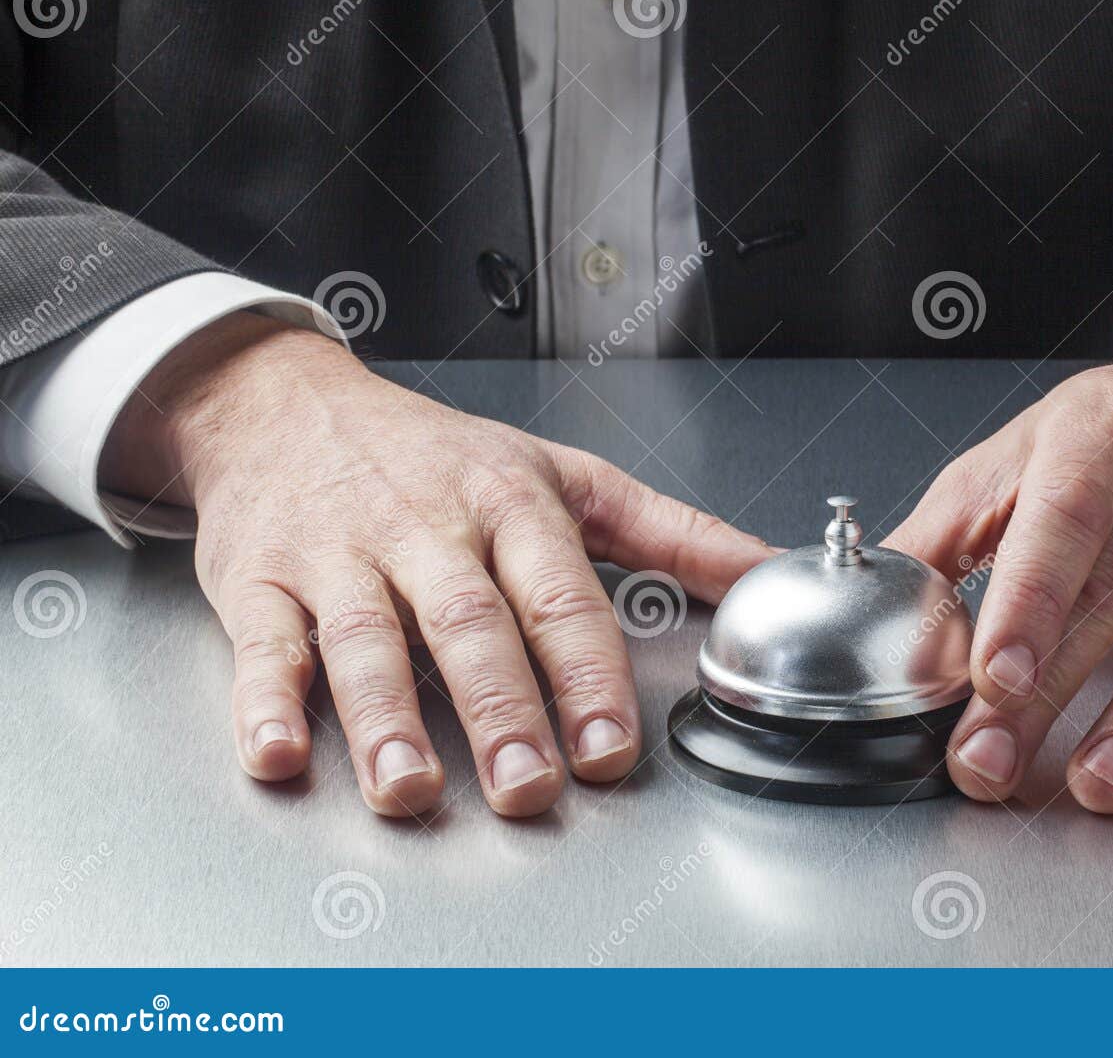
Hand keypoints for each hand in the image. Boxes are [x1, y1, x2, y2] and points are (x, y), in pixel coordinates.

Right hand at [103, 313, 771, 817]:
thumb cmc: (440, 452)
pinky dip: (264, 701)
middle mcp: (427, 528)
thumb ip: (673, 531)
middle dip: (501, 709)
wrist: (289, 404)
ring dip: (387, 718)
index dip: (588, 676)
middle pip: (469, 624)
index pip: (559, 596)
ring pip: (365, 637)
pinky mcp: (260, 577)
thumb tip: (771, 569)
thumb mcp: (565, 474)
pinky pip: (264, 641)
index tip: (610, 747)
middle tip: (528, 786)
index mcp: (510, 504)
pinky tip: (277, 753)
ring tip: (411, 789)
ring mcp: (339, 553)